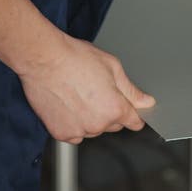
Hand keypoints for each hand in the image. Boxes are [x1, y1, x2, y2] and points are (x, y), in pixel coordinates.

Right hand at [19, 33, 155, 143]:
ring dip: (91, 117)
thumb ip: (131, 89)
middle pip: (113, 124)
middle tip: (96, 89)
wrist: (44, 59)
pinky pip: (75, 133)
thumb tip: (146, 102)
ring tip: (79, 93)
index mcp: (114, 108)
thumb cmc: (75, 58)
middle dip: (110, 110)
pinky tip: (68, 103)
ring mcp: (79, 131)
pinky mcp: (61, 133)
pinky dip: (74, 122)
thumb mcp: (112, 66)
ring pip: (93, 128)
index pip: (134, 121)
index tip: (131, 110)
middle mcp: (98, 124)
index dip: (134, 113)